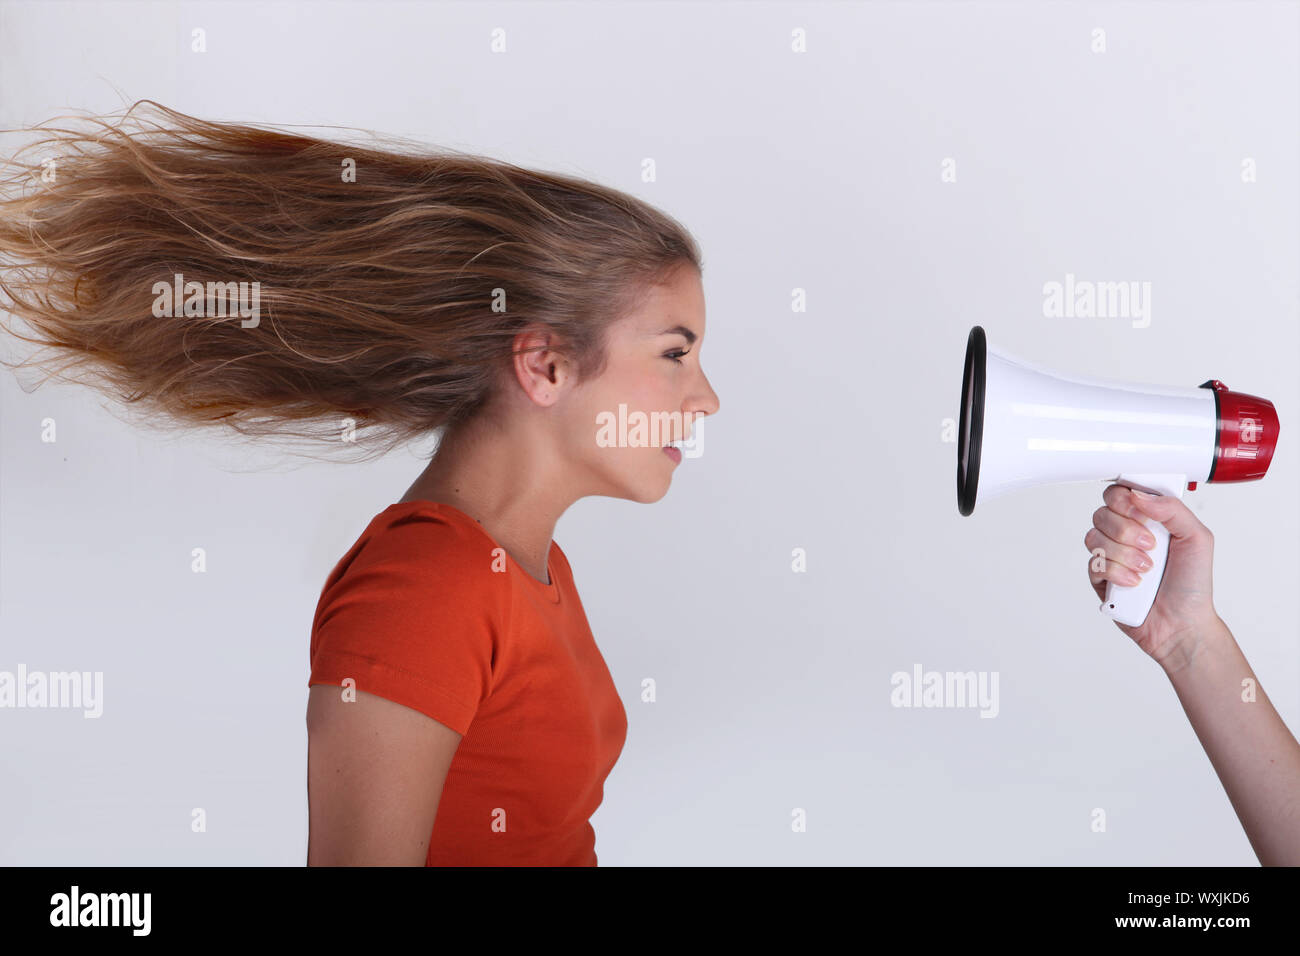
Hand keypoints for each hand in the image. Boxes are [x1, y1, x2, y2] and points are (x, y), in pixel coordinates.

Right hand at [1085, 484, 1218, 665]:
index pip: (1120, 492)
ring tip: (1146, 569)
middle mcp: (1126, 533)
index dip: (1124, 497)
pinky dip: (1116, 573)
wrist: (1182, 624)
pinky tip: (1134, 583)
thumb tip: (1140, 495)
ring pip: (1094, 537)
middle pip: (1102, 512)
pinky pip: (1093, 564)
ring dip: (1123, 554)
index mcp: (1148, 519)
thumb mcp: (1197, 538)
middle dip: (1126, 529)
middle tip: (1150, 544)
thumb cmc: (1192, 584)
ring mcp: (1111, 555)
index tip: (1139, 509)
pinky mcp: (1100, 578)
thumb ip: (1172, 509)